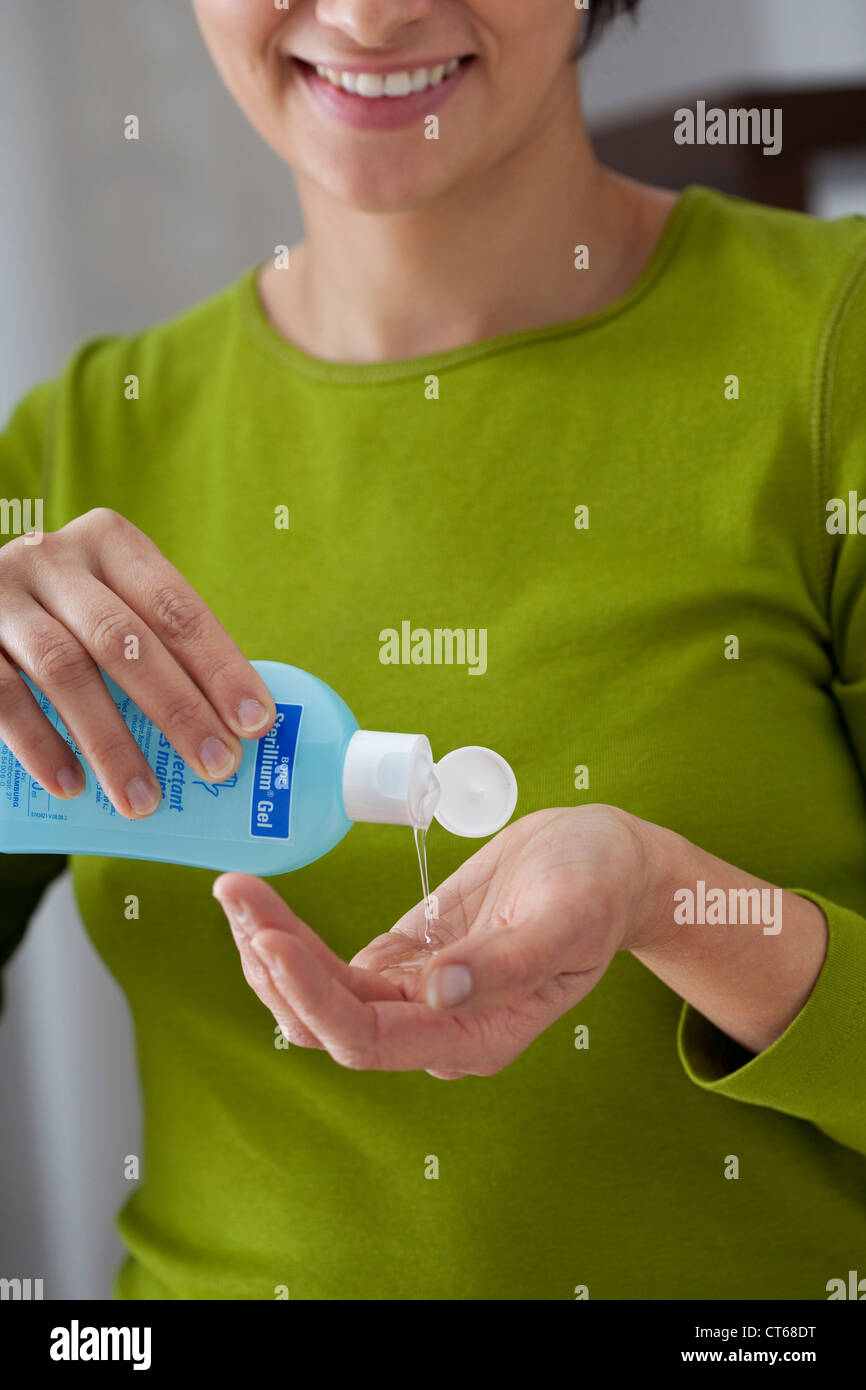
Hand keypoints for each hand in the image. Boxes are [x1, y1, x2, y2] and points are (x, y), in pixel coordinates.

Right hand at [0, 507, 275, 816]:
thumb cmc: (65, 619)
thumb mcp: (110, 607)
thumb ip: (157, 645)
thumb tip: (238, 731)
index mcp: (110, 543)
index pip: (176, 607)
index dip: (220, 666)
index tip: (256, 724)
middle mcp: (53, 557)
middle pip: (126, 639)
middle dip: (178, 709)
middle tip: (217, 768)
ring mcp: (1, 594)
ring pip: (65, 670)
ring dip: (111, 743)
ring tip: (144, 801)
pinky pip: (3, 695)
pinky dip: (41, 745)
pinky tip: (72, 786)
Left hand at [213, 805, 649, 1077]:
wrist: (607, 861)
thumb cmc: (597, 888)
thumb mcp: (566, 918)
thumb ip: (509, 963)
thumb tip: (438, 992)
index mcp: (478, 1035)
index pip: (372, 1040)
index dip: (314, 999)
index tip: (269, 942)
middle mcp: (438, 1028)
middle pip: (329, 1021)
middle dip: (274, 966)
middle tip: (237, 896)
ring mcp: (416, 995)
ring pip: (320, 995)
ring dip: (270, 949)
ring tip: (235, 891)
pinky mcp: (404, 960)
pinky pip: (331, 965)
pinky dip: (291, 936)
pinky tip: (259, 905)